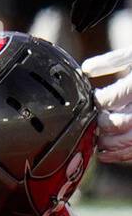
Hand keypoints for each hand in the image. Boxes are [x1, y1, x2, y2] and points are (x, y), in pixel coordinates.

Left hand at [82, 45, 131, 161]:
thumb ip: (113, 61)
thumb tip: (87, 69)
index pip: (112, 99)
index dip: (98, 102)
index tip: (93, 100)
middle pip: (119, 123)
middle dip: (102, 125)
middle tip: (93, 122)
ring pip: (129, 141)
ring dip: (109, 145)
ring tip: (98, 142)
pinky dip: (121, 155)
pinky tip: (108, 154)